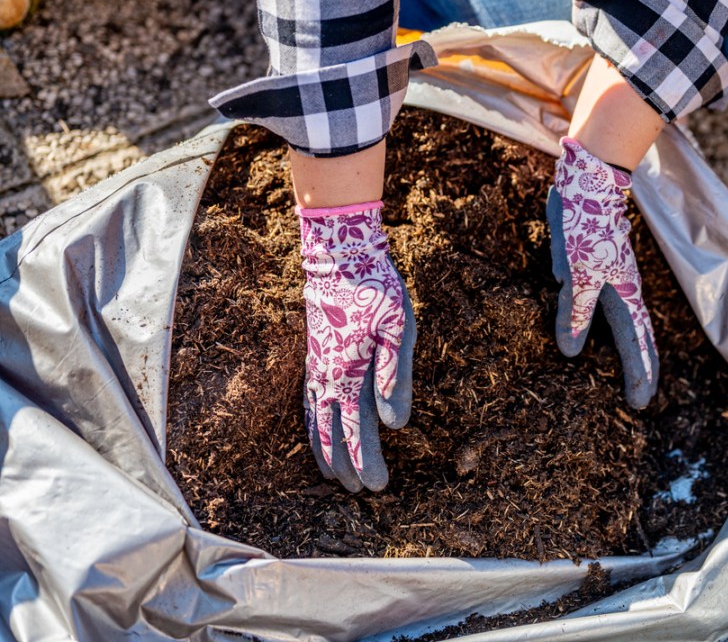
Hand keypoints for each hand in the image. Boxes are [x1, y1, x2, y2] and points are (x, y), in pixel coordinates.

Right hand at [298, 202, 413, 491]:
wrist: (340, 255)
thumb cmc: (377, 290)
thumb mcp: (399, 328)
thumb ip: (395, 376)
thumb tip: (394, 423)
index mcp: (351, 374)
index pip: (356, 430)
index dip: (366, 461)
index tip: (378, 486)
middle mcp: (328, 377)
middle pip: (333, 433)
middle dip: (347, 465)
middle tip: (363, 491)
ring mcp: (317, 367)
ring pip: (315, 421)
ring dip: (325, 451)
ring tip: (336, 478)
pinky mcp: (314, 356)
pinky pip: (308, 401)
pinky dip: (311, 425)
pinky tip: (317, 431)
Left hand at [547, 138, 658, 407]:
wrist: (587, 184)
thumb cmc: (586, 228)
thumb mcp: (577, 275)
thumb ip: (574, 314)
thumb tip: (571, 353)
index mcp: (624, 295)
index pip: (638, 343)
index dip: (640, 374)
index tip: (639, 404)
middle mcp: (621, 292)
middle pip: (636, 338)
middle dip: (639, 369)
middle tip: (639, 402)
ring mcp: (609, 281)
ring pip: (621, 325)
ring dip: (624, 352)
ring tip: (623, 378)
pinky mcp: (591, 270)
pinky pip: (599, 308)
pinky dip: (597, 328)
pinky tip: (587, 339)